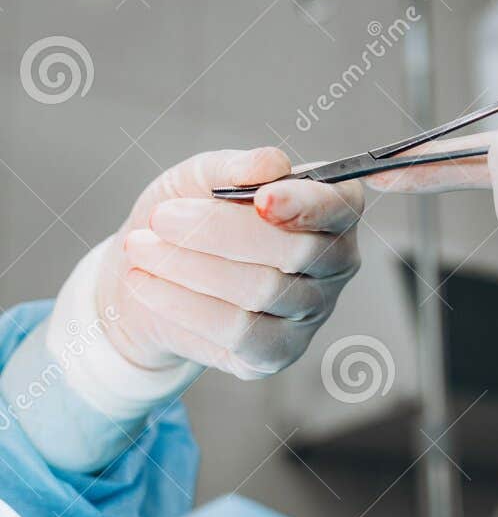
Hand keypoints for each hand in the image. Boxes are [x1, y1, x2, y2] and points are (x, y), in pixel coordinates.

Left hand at [97, 147, 361, 379]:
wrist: (153, 270)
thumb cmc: (191, 213)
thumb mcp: (203, 176)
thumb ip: (236, 167)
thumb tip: (272, 164)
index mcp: (331, 207)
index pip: (339, 205)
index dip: (306, 204)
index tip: (261, 199)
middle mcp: (335, 262)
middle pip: (296, 251)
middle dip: (219, 232)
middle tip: (160, 218)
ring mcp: (312, 311)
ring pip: (261, 290)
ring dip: (188, 266)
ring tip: (139, 247)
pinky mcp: (279, 351)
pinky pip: (238, 332)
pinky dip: (184, 305)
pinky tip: (145, 282)